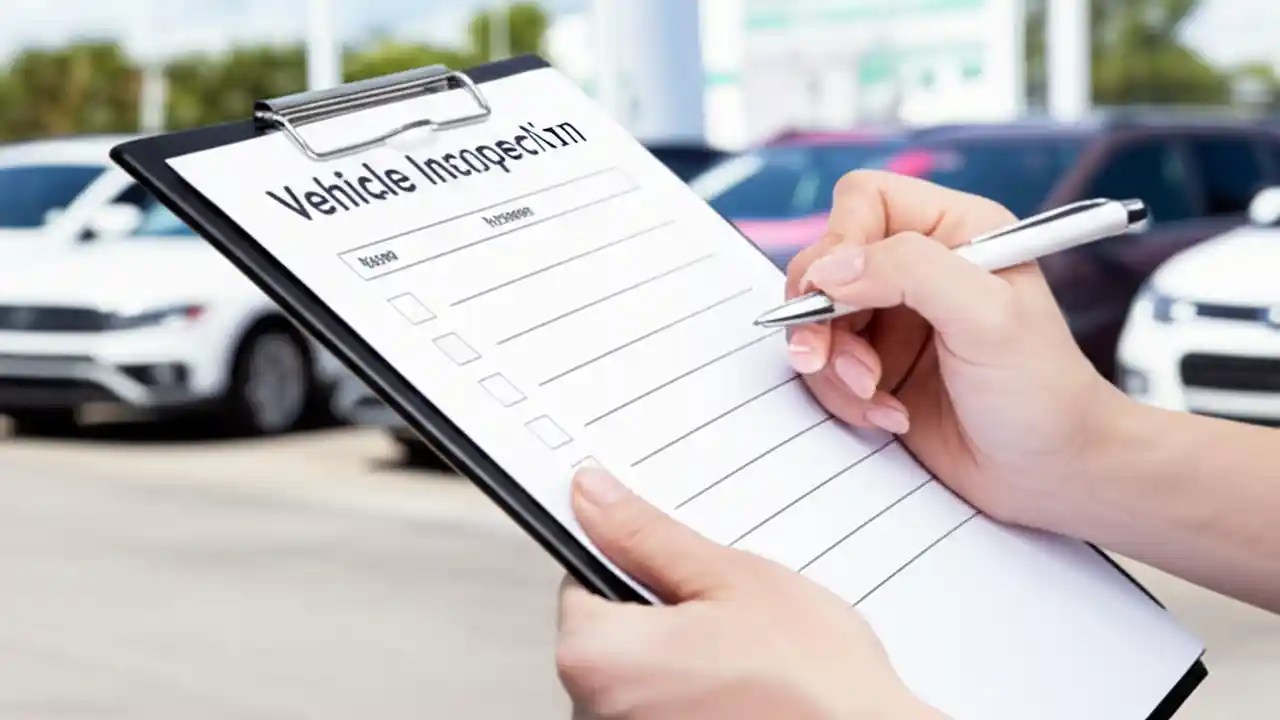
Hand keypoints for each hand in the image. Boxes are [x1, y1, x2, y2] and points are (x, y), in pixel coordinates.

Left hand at [556, 468, 943, 719]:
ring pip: (639, 682)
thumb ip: (645, 535)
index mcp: (596, 660)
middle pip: (608, 640)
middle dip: (659, 620)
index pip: (579, 586)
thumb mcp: (731, 578)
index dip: (635, 568)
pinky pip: (662, 714)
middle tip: (727, 620)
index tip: (676, 573)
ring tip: (745, 664)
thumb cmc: (815, 684)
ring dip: (678, 668)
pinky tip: (742, 699)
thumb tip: (591, 496)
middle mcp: (596, 716)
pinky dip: (693, 703)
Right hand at [784, 170, 1131, 532]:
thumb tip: (830, 269)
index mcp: (954, 230)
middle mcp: (918, 267)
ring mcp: (893, 319)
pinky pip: (825, 367)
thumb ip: (909, 273)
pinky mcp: (878, 367)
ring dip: (833, 366)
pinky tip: (888, 415)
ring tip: (875, 397)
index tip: (833, 295)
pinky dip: (842, 396)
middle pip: (825, 262)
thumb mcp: (987, 318)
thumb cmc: (1042, 391)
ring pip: (817, 319)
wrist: (1050, 473)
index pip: (864, 200)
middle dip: (822, 316)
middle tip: (825, 358)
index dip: (838, 241)